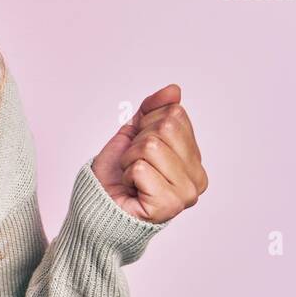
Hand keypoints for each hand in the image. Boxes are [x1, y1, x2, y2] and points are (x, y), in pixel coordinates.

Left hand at [90, 83, 207, 223]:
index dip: (146, 126)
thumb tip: (174, 90)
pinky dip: (126, 174)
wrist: (97, 206)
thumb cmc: (116, 175)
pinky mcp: (168, 206)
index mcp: (194, 160)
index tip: (139, 148)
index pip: (175, 115)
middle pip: (166, 128)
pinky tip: (130, 190)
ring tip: (130, 177)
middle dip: (137, 142)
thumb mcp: (133, 133)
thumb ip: (154, 109)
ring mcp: (186, 194)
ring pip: (151, 146)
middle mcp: (197, 178)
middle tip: (133, 164)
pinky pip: (140, 168)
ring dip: (129, 159)